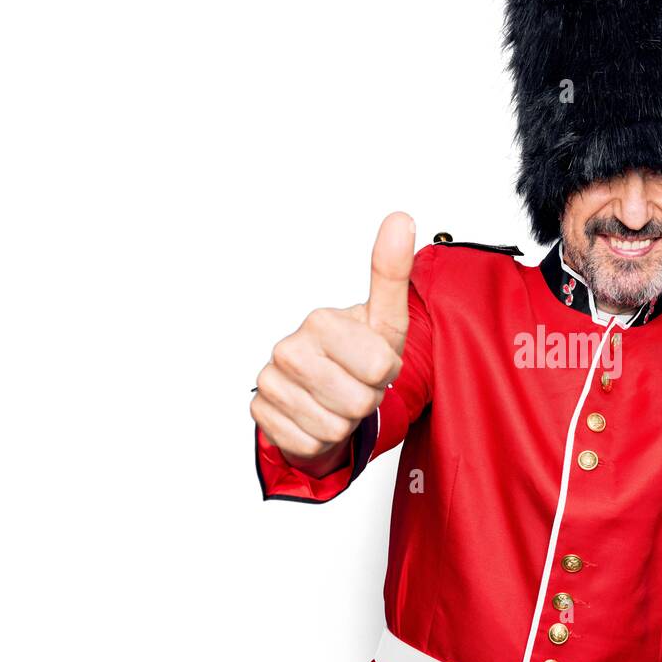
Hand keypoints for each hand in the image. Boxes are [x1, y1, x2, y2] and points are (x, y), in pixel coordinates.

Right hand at [250, 212, 415, 469]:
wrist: (324, 391)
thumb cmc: (361, 353)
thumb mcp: (385, 318)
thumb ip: (391, 272)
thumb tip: (401, 218)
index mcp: (320, 320)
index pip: (380, 368)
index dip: (387, 374)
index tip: (375, 362)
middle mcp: (288, 348)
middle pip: (358, 402)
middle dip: (366, 400)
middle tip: (356, 384)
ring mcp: (270, 382)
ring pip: (334, 427)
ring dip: (345, 421)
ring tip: (338, 399)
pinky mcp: (260, 415)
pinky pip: (310, 443)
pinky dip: (321, 439)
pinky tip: (316, 416)